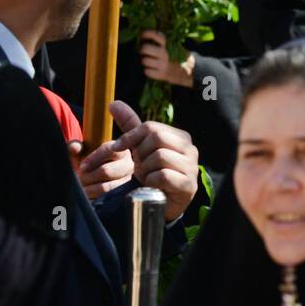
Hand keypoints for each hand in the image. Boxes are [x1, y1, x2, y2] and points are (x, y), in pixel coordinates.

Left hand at [77, 137, 135, 199]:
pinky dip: (94, 198)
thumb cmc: (90, 163)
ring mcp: (127, 181)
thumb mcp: (82, 152)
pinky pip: (106, 200)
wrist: (97, 179)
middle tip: (80, 179)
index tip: (82, 166)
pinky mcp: (123, 196)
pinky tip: (89, 196)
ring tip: (83, 188)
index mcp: (120, 150)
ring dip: (89, 189)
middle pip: (106, 171)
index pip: (108, 150)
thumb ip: (74, 146)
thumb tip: (75, 147)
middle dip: (88, 176)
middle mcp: (128, 165)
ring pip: (105, 187)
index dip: (92, 159)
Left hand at [108, 99, 198, 221]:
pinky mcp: (188, 184)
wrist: (162, 203)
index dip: (130, 137)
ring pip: (159, 156)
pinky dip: (151, 181)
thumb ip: (130, 126)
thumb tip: (113, 103)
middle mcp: (190, 149)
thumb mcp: (141, 148)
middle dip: (140, 153)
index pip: (151, 127)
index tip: (118, 148)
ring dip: (145, 169)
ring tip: (145, 176)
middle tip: (138, 166)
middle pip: (157, 138)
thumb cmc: (153, 172)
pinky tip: (151, 185)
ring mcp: (191, 166)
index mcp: (181, 137)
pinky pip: (163, 175)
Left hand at [140, 29, 194, 87]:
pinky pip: (147, 71)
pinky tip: (150, 69)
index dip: (148, 33)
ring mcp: (163, 64)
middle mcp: (164, 54)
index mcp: (165, 45)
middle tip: (142, 51)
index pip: (157, 36)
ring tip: (147, 61)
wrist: (179, 72)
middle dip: (141, 49)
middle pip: (145, 48)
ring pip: (144, 60)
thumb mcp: (166, 47)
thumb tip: (141, 36)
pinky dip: (147, 70)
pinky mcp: (160, 74)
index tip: (142, 34)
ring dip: (143, 61)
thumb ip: (157, 41)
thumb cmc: (166, 56)